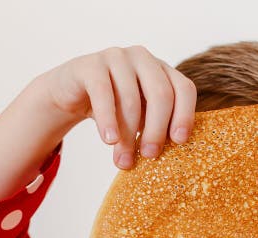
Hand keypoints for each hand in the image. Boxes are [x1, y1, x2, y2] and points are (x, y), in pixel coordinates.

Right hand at [45, 46, 197, 168]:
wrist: (72, 93)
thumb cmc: (115, 108)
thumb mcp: (141, 118)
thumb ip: (156, 129)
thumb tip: (170, 160)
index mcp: (162, 70)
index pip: (183, 89)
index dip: (184, 115)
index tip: (179, 142)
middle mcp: (143, 59)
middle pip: (161, 93)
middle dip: (157, 128)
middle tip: (150, 155)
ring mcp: (117, 57)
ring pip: (131, 98)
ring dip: (128, 134)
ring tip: (123, 159)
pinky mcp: (91, 65)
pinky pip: (103, 93)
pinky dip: (107, 120)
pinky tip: (109, 140)